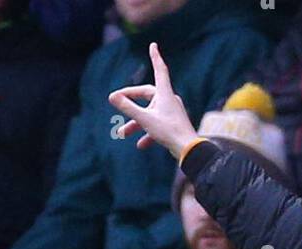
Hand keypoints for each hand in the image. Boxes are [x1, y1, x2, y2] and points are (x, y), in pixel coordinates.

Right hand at [109, 42, 196, 158]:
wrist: (189, 150)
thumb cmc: (169, 132)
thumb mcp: (145, 119)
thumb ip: (128, 107)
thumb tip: (112, 97)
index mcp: (165, 93)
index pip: (159, 69)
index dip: (155, 57)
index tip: (153, 45)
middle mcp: (170, 100)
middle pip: (147, 94)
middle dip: (130, 101)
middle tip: (116, 101)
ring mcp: (172, 113)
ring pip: (150, 113)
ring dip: (136, 123)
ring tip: (122, 133)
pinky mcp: (174, 126)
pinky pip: (158, 126)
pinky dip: (148, 134)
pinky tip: (140, 145)